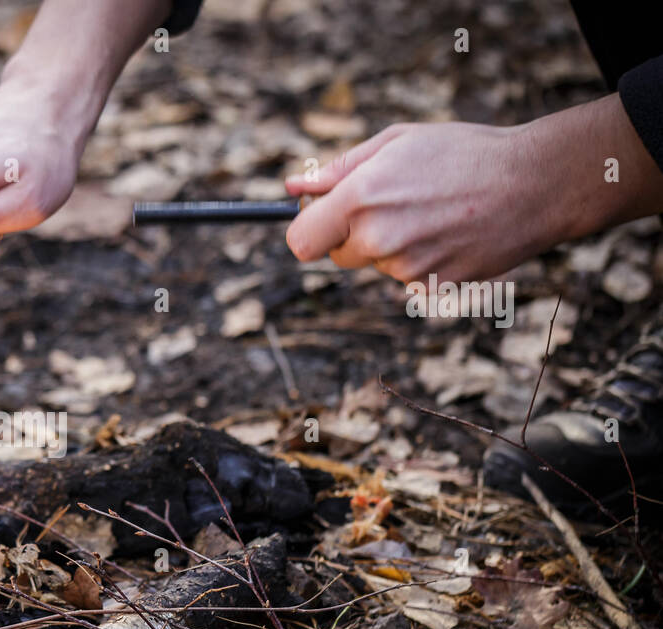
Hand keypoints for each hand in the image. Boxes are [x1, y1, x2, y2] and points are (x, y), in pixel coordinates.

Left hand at [284, 122, 561, 282]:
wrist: (534, 183)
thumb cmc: (462, 153)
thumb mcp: (396, 143)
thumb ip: (338, 169)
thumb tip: (293, 187)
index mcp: (361, 198)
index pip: (300, 241)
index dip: (307, 230)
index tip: (321, 220)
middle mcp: (378, 237)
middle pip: (336, 256)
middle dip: (352, 234)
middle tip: (394, 204)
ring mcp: (405, 267)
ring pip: (374, 265)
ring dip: (390, 245)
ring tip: (431, 212)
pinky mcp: (430, 286)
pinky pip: (405, 277)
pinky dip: (418, 260)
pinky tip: (448, 232)